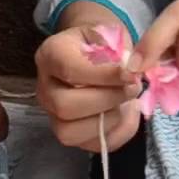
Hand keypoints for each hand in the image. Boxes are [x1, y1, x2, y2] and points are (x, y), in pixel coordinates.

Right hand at [34, 1, 142, 151]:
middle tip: (133, 88)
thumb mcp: (109, 33)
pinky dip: (117, 133)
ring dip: (108, 121)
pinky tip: (127, 114)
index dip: (104, 76)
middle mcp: (45, 87)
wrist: (94, 52)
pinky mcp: (70, 133)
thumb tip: (130, 73)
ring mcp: (53, 114)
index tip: (131, 74)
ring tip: (128, 103)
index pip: (70, 70)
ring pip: (70, 132)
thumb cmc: (102, 42)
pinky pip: (91, 145)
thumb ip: (117, 51)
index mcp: (50, 55)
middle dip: (106, 100)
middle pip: (65, 106)